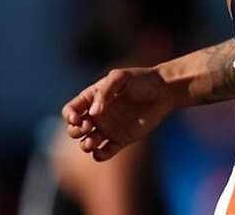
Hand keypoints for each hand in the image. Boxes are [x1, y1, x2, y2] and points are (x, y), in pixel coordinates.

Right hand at [61, 66, 175, 161]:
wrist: (165, 91)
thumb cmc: (142, 80)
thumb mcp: (120, 77)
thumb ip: (105, 91)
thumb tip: (94, 113)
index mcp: (93, 99)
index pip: (71, 110)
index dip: (69, 116)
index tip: (77, 117)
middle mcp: (98, 115)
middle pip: (74, 129)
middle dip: (75, 131)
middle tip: (88, 126)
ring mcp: (108, 128)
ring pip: (87, 143)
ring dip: (85, 145)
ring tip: (92, 141)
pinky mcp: (121, 139)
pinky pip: (104, 152)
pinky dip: (98, 156)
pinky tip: (100, 152)